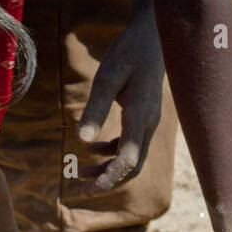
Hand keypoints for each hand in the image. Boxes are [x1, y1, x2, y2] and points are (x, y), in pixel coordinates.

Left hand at [75, 0, 164, 194]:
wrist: (151, 40)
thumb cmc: (129, 53)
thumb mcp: (107, 77)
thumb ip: (95, 108)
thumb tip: (82, 141)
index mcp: (140, 117)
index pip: (128, 160)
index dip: (110, 178)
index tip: (89, 191)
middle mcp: (147, 125)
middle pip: (131, 166)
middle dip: (108, 181)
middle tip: (83, 191)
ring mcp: (147, 123)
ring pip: (130, 158)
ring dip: (107, 169)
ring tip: (80, 173)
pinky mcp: (142, 119)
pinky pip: (129, 145)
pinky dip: (111, 153)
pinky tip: (92, 150)